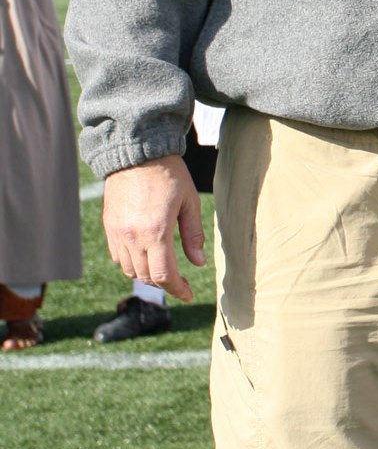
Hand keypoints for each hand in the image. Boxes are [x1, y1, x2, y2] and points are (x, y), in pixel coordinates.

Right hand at [101, 155, 205, 302]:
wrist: (135, 154)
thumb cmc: (169, 175)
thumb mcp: (189, 202)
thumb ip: (193, 235)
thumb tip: (198, 263)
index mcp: (156, 232)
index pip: (164, 275)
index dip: (177, 289)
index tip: (188, 294)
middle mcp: (132, 237)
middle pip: (146, 277)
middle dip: (165, 284)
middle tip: (180, 282)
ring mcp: (116, 233)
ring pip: (129, 270)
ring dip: (147, 275)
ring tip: (164, 269)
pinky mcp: (108, 227)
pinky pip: (117, 257)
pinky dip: (132, 263)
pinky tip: (145, 256)